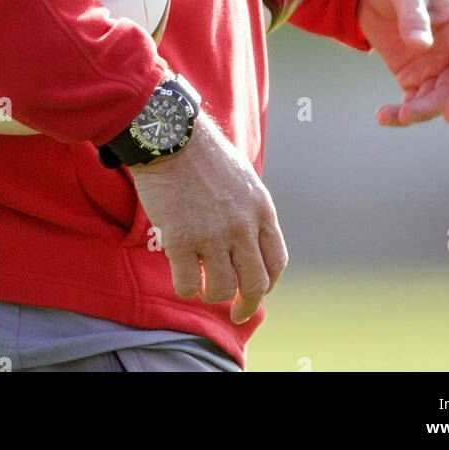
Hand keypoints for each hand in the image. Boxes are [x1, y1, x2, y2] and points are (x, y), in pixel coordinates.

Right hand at [129, 113, 286, 323]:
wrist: (172, 136)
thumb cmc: (204, 155)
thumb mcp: (243, 179)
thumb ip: (250, 211)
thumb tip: (251, 244)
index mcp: (261, 210)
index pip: (276, 263)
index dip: (267, 284)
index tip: (255, 290)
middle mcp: (242, 226)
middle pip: (254, 284)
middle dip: (246, 305)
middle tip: (236, 312)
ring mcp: (212, 234)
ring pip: (221, 290)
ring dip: (212, 294)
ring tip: (202, 285)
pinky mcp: (180, 239)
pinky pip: (189, 285)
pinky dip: (186, 287)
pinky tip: (181, 274)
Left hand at [356, 0, 448, 127]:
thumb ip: (414, 15)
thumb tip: (421, 46)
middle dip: (432, 106)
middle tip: (407, 115)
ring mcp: (434, 66)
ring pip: (432, 100)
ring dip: (414, 113)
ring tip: (387, 117)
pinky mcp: (413, 75)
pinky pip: (412, 100)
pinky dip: (400, 111)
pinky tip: (384, 116)